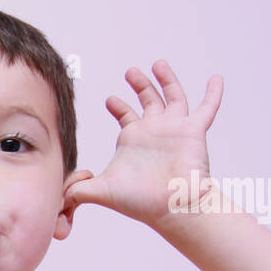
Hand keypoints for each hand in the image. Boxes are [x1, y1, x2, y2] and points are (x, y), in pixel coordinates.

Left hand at [64, 60, 223, 230]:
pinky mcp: (194, 131)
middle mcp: (154, 130)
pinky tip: (216, 78)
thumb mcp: (99, 191)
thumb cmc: (139, 202)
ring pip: (174, 96)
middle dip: (140, 84)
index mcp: (133, 139)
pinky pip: (208, 107)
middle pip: (148, 100)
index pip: (125, 115)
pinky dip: (214, 93)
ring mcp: (176, 129)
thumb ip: (75, 191)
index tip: (109, 99)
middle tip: (130, 72)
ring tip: (158, 64)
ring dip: (167, 79)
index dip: (118, 105)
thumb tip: (54, 196)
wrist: (169, 207)